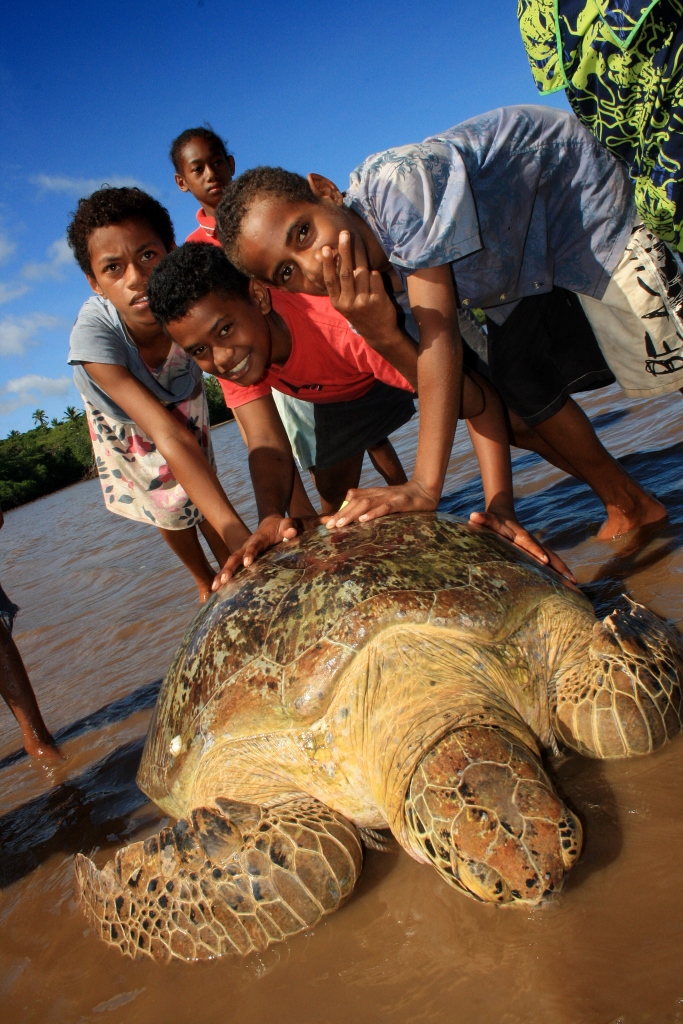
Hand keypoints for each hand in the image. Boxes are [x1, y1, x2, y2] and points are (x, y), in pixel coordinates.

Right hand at [211, 515, 298, 589]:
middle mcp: (247, 546)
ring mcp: (243, 553)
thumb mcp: (287, 524)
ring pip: (230, 564)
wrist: (271, 525)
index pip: (253, 546)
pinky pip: (232, 569)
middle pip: (236, 556)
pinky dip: (223, 578)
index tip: (247, 563)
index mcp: (258, 539)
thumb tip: (292, 533)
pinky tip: (216, 590)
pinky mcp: (242, 559)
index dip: (250, 553)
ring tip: (214, 588)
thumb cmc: (281, 526)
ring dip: (221, 575)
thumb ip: (289, 527)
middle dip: (229, 568)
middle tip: (223, 580)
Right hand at [321, 231, 396, 345]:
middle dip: (345, 250)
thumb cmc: (360, 313)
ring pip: (363, 272)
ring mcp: (363, 301)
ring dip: (365, 270)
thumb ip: (340, 286)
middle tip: (344, 234)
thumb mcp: (345, 304)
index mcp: (337, 302)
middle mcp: (348, 303)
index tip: (326, 249)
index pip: (331, 280)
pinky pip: (375, 276)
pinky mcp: (377, 300)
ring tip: (367, 284)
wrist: (379, 333)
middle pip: (346, 271)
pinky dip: (375, 276)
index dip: (328, 263)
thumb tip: (337, 259)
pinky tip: (375, 287)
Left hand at [326, 479, 437, 528]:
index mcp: (373, 494)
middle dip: (342, 514)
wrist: (425, 490)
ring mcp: (389, 497)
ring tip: (342, 524)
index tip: (327, 522)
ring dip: (353, 514)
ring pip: (367, 504)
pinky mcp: (401, 502)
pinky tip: (365, 520)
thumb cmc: (402, 499)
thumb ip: (369, 502)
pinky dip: (374, 513)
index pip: (352, 500)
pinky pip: (386, 507)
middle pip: (356, 502)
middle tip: (330, 526)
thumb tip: (350, 507)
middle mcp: (379, 494)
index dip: (340, 510)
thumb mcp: (383, 500)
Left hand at [469, 509, 575, 582]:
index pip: (529, 544)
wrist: (503, 515)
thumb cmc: (493, 520)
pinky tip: (566, 582)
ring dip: (563, 570)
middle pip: (549, 553)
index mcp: (520, 535)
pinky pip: (550, 561)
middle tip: (571, 579)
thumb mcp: (487, 519)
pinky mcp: (536, 551)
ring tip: (575, 584)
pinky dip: (559, 570)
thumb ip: (482, 518)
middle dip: (559, 565)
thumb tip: (473, 516)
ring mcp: (536, 546)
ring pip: (553, 558)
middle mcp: (532, 541)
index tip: (544, 560)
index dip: (536, 551)